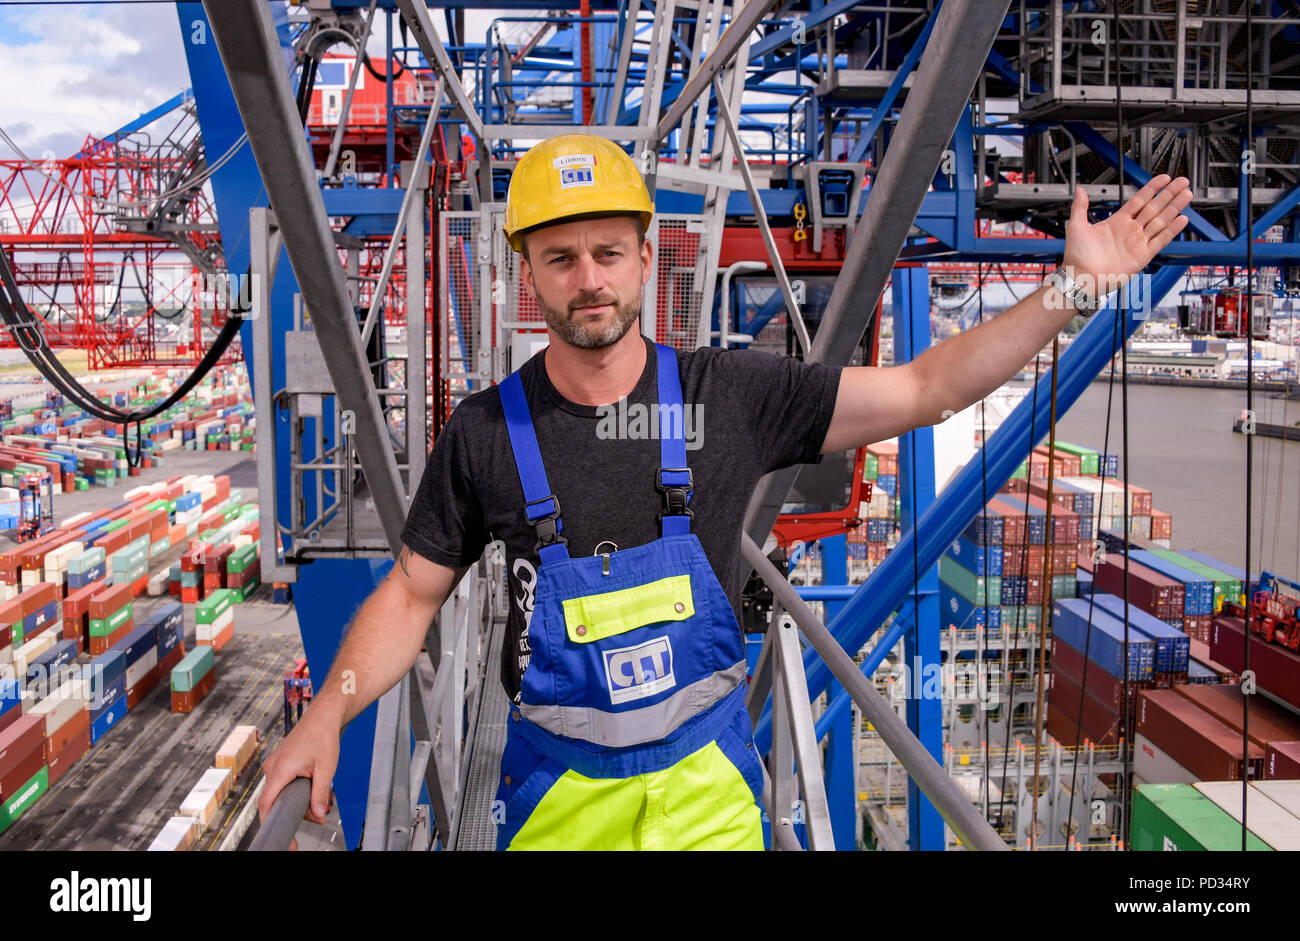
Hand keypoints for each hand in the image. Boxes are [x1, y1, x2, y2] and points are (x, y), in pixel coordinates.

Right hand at [257, 711, 339, 850]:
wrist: (322, 718)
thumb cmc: (323, 737)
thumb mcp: (326, 769)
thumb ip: (320, 795)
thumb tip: (318, 816)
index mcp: (280, 769)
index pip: (266, 804)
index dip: (270, 824)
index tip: (281, 838)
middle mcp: (272, 768)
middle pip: (275, 802)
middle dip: (295, 813)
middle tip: (318, 816)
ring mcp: (273, 766)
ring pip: (279, 794)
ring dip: (297, 802)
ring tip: (319, 800)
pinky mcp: (279, 765)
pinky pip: (282, 785)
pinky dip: (294, 792)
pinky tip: (310, 789)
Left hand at [1062, 174, 1192, 294]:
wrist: (1081, 278)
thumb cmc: (1077, 257)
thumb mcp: (1076, 226)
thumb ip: (1080, 207)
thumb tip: (1080, 189)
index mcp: (1117, 221)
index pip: (1140, 199)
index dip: (1152, 188)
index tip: (1164, 178)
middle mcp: (1130, 230)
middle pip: (1155, 207)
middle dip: (1169, 193)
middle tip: (1182, 181)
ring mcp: (1138, 242)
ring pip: (1161, 220)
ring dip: (1174, 207)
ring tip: (1186, 195)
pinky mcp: (1143, 255)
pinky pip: (1161, 240)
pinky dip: (1172, 230)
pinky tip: (1182, 219)